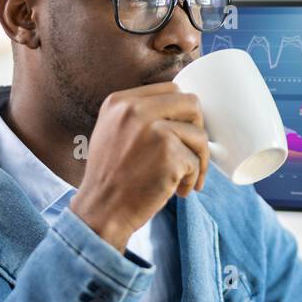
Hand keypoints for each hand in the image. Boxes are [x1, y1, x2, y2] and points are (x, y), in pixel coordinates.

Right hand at [69, 82, 209, 252]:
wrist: (101, 211)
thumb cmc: (112, 178)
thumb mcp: (112, 133)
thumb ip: (138, 116)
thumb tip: (183, 111)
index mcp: (120, 102)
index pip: (171, 90)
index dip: (184, 113)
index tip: (183, 134)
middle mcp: (135, 110)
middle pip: (191, 104)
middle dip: (198, 131)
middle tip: (191, 154)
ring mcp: (152, 130)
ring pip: (199, 135)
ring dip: (199, 161)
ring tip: (186, 179)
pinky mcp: (168, 153)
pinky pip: (195, 162)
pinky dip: (191, 180)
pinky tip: (177, 191)